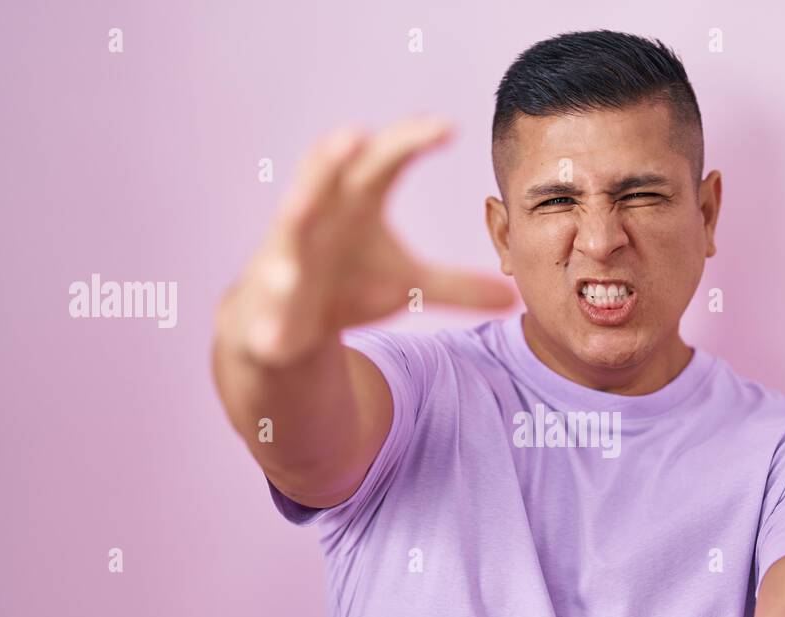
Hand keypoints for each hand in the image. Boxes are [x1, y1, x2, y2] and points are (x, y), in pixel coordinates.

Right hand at [231, 116, 516, 365]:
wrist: (286, 320)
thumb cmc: (348, 285)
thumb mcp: (408, 284)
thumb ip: (458, 287)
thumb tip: (513, 298)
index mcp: (357, 199)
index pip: (385, 159)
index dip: (411, 140)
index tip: (448, 127)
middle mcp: (320, 212)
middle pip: (329, 174)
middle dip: (335, 156)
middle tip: (353, 136)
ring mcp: (291, 249)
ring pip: (291, 222)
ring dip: (296, 210)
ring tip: (302, 203)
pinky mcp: (272, 291)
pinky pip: (274, 292)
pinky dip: (277, 298)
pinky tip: (281, 301)